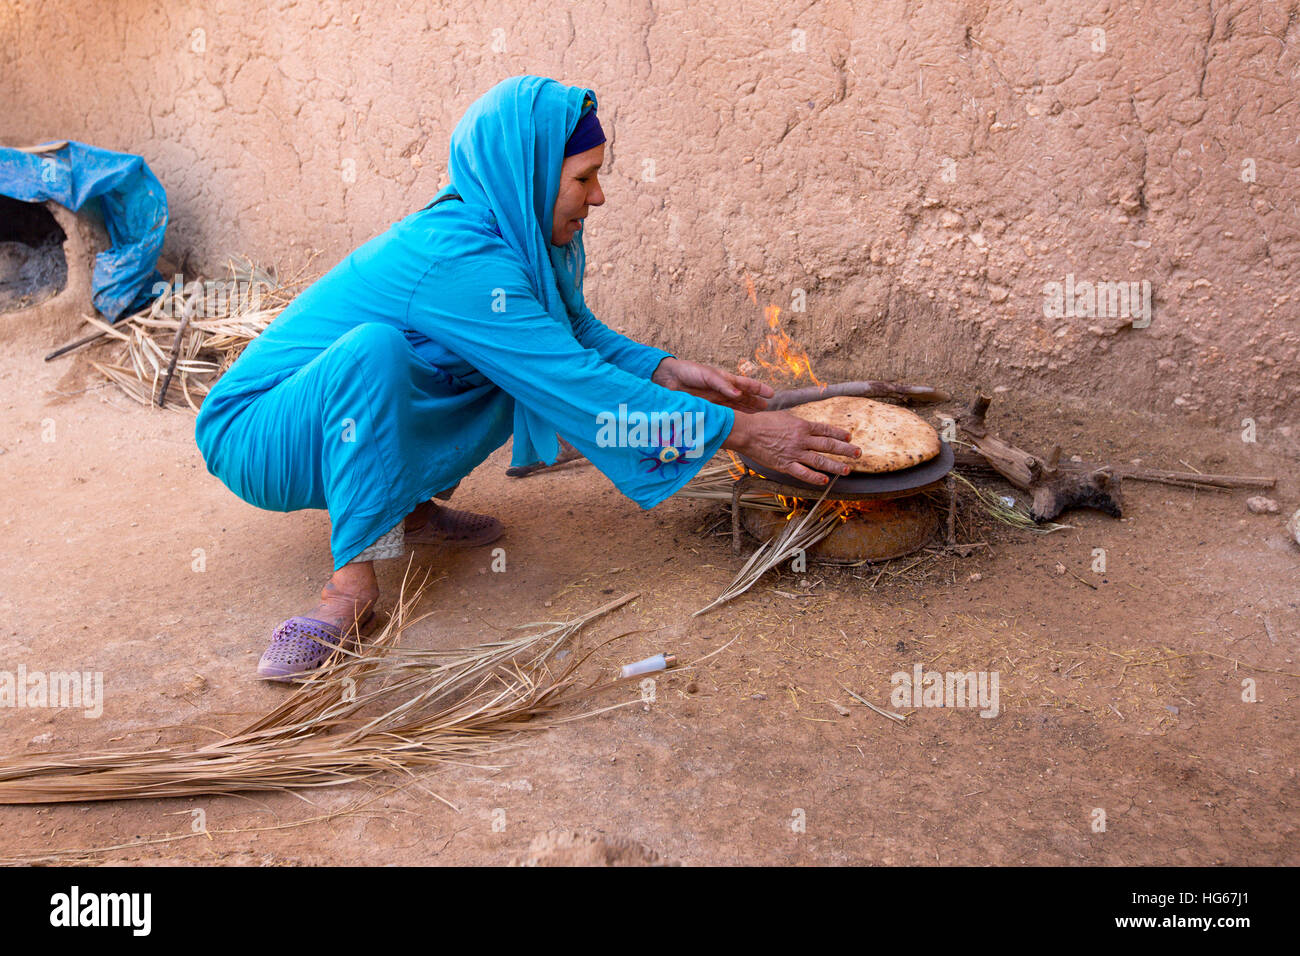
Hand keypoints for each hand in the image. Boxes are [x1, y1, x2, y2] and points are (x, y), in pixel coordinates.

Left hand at [651, 357, 772, 411]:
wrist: (668, 379)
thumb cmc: (689, 372)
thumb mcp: (707, 375)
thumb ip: (722, 385)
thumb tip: (738, 394)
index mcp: (725, 380)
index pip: (746, 385)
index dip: (759, 389)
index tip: (772, 394)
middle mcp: (723, 392)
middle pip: (744, 399)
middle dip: (756, 404)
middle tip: (768, 411)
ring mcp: (716, 402)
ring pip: (735, 409)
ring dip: (746, 414)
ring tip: (758, 420)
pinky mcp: (708, 410)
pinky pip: (723, 417)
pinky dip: (732, 421)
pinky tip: (739, 427)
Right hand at [723, 410, 861, 485]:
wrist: (747, 432)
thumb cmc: (762, 422)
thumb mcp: (784, 417)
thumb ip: (797, 424)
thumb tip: (807, 427)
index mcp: (802, 425)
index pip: (826, 430)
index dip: (839, 433)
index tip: (849, 436)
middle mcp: (802, 439)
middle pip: (828, 445)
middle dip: (845, 450)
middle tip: (858, 453)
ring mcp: (795, 453)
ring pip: (820, 460)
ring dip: (835, 465)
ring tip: (847, 470)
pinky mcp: (785, 465)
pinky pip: (803, 473)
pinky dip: (814, 477)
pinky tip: (824, 480)